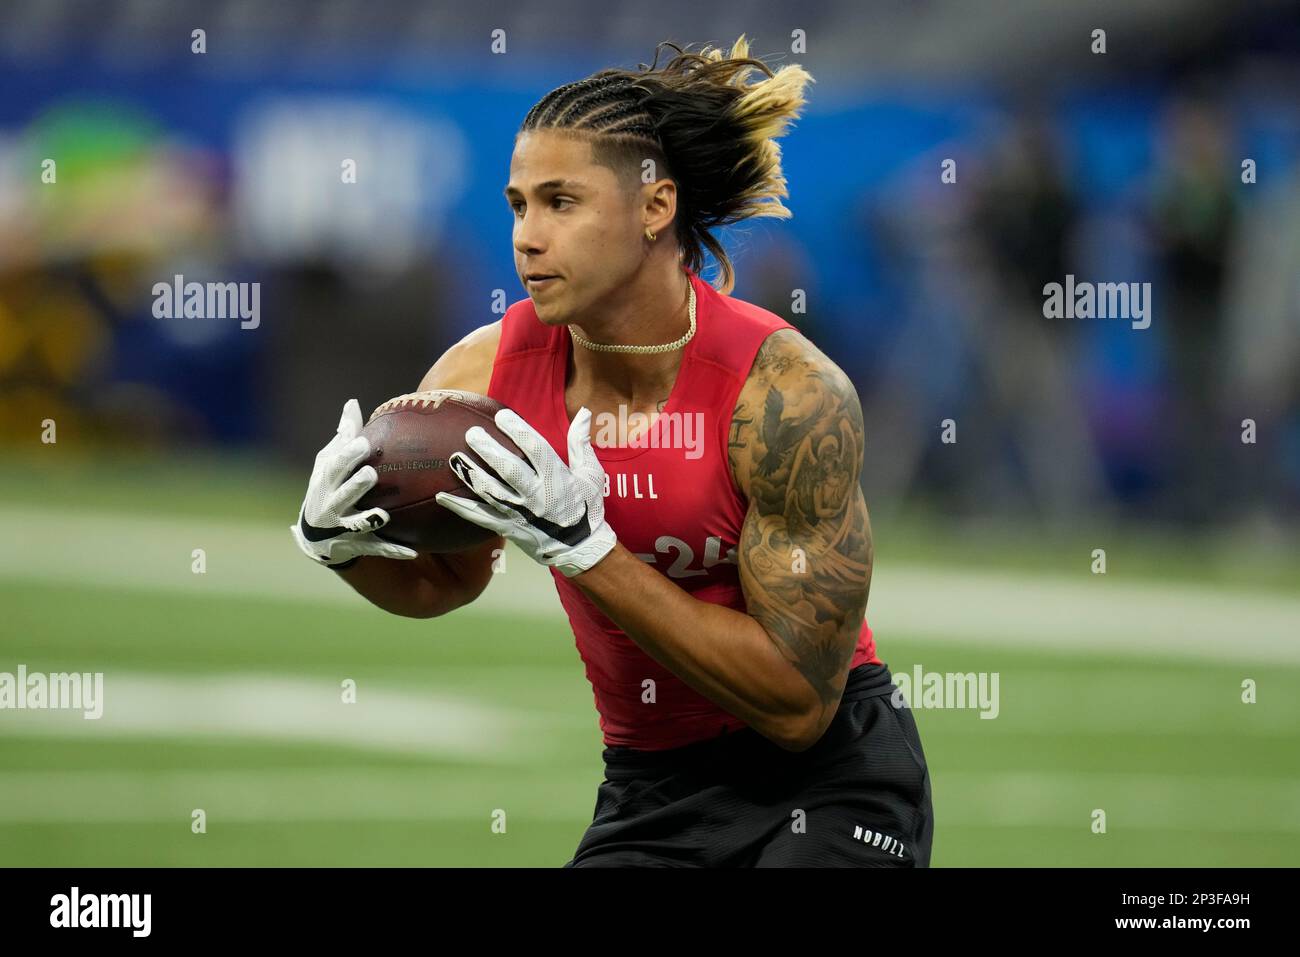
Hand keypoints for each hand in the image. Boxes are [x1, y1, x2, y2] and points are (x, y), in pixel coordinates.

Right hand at [289, 398, 418, 567]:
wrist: (314, 535)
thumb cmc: (328, 487)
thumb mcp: (328, 462)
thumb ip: (343, 436)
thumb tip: (352, 403)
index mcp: (325, 481)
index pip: (334, 466)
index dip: (347, 456)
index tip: (363, 443)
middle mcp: (331, 505)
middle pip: (341, 495)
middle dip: (353, 486)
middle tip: (371, 475)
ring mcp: (342, 528)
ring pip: (356, 524)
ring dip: (369, 520)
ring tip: (384, 515)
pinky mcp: (356, 546)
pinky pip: (377, 549)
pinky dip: (393, 550)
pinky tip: (413, 551)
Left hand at [435, 407, 615, 577]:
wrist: (579, 548)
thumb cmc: (586, 507)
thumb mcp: (591, 474)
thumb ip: (581, 444)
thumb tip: (584, 413)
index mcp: (557, 479)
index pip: (536, 450)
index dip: (519, 432)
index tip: (502, 416)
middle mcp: (537, 496)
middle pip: (509, 469)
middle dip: (489, 451)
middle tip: (472, 434)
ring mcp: (520, 513)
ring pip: (491, 492)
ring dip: (471, 475)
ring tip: (454, 458)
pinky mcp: (508, 528)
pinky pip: (481, 517)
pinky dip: (460, 507)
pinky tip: (442, 496)